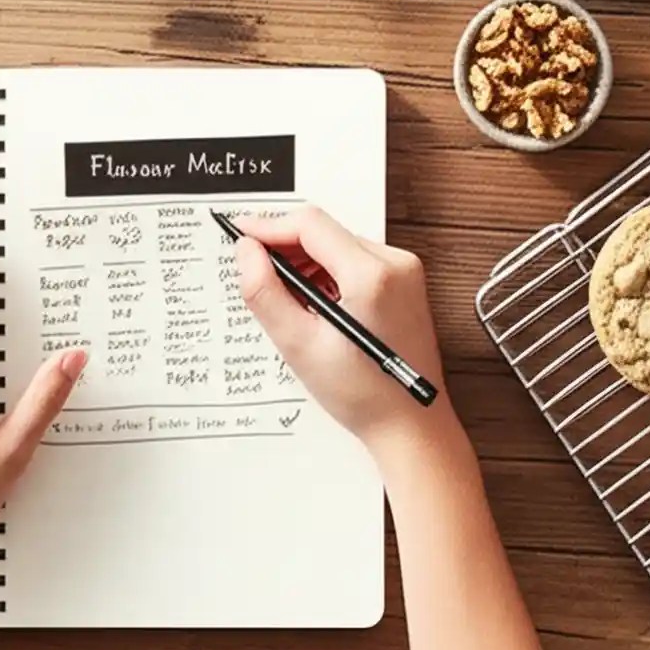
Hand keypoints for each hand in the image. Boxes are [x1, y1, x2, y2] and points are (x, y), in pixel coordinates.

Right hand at [234, 206, 446, 444]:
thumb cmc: (365, 394)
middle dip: (285, 248)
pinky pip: (355, 262)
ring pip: (338, 246)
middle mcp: (395, 264)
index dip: (268, 226)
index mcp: (372, 275)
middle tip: (255, 273)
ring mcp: (404, 273)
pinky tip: (314, 306)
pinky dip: (328, 275)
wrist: (411, 423)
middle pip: (324, 232)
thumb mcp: (300, 345)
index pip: (309, 225)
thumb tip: (246, 253)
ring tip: (286, 300)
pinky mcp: (404, 284)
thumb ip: (265, 293)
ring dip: (306, 263)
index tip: (239, 233)